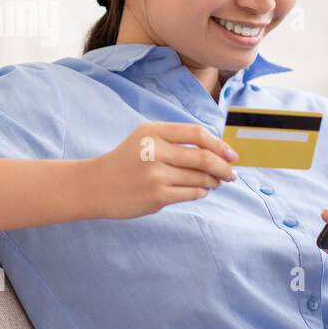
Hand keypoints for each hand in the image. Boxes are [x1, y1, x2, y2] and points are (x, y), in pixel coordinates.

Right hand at [85, 121, 238, 218]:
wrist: (95, 186)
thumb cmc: (127, 161)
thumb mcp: (146, 139)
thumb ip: (177, 140)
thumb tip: (218, 150)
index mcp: (153, 132)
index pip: (196, 133)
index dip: (219, 144)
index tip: (232, 154)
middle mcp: (154, 151)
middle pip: (203, 158)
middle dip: (224, 167)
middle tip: (232, 174)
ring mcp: (155, 175)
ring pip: (200, 178)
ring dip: (214, 181)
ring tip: (215, 182)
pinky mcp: (157, 196)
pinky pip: (192, 194)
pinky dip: (201, 192)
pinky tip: (200, 190)